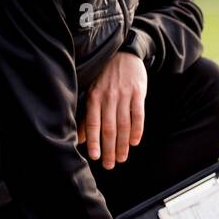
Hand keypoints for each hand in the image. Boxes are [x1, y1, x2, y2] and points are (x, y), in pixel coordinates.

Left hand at [79, 51, 146, 169]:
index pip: (93, 123)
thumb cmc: (106, 77)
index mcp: (94, 97)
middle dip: (109, 149)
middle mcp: (108, 96)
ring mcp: (124, 94)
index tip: (95, 157)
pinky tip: (134, 142)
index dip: (94, 141)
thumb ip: (88, 115)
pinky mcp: (138, 92)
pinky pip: (138, 114)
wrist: (124, 53)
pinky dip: (137, 130)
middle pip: (109, 128)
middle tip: (110, 165)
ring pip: (123, 124)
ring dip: (123, 144)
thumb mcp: (93, 91)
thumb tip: (80, 137)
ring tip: (122, 158)